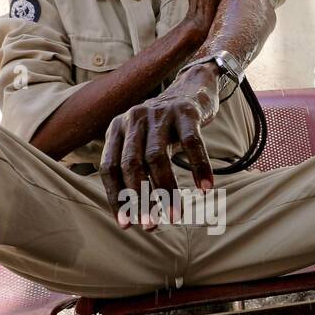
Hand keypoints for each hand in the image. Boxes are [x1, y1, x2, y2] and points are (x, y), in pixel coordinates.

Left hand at [100, 63, 221, 228]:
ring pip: (158, 157)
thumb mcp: (141, 143)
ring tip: (176, 216)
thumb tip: (137, 217)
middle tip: (150, 226)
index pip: (109, 168)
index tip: (126, 224)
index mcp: (116, 128)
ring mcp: (159, 113)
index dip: (116, 197)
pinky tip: (205, 189)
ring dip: (166, 191)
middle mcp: (134, 119)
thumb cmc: (163, 128)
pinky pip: (192, 143)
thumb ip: (135, 171)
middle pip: (132, 165)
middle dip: (140, 199)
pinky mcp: (186, 111)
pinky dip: (199, 168)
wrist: (191, 88)